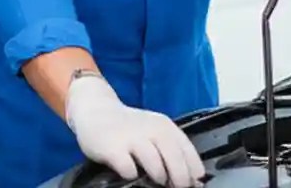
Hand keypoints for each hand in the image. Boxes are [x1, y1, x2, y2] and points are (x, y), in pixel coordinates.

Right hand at [65, 74, 204, 186]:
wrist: (95, 111)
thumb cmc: (129, 128)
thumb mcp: (154, 133)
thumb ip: (173, 152)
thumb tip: (195, 181)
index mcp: (165, 127)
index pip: (188, 152)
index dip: (193, 171)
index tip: (194, 183)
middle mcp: (151, 130)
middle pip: (175, 159)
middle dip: (180, 179)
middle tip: (176, 187)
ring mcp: (131, 138)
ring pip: (155, 165)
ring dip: (159, 177)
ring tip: (155, 180)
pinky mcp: (113, 149)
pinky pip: (129, 169)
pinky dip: (132, 175)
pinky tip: (130, 173)